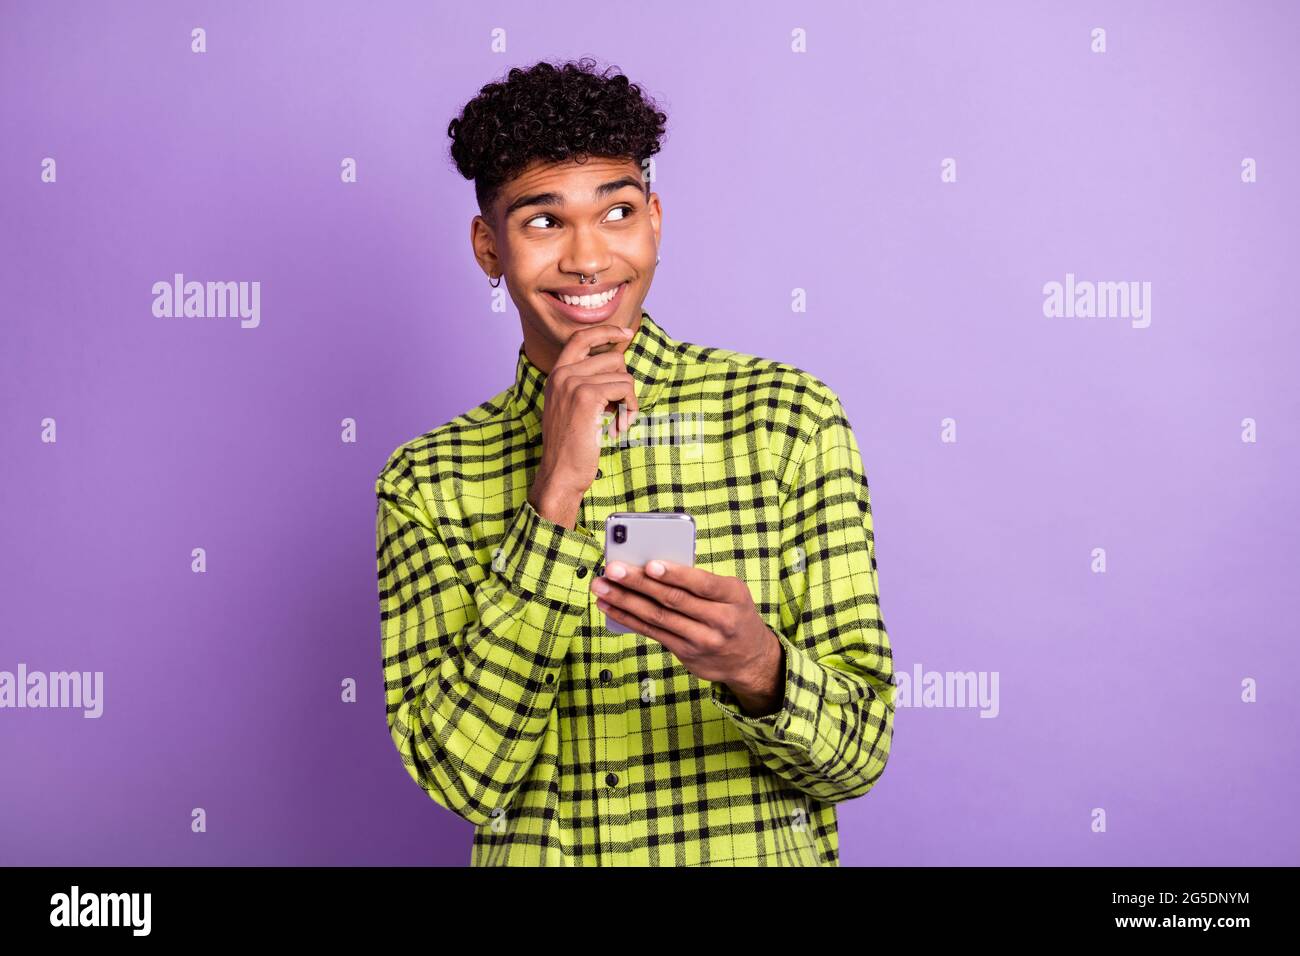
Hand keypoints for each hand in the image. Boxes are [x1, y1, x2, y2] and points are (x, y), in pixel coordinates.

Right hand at [529, 324, 637, 526]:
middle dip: (624, 384)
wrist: (560, 473)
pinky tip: (619, 426)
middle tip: (617, 411)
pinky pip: (624, 388)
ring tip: (616, 422)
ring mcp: (573, 383)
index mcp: (557, 375)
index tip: (625, 333)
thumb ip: (585, 385)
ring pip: (623, 375)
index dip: (606, 331)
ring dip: (628, 401)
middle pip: (613, 358)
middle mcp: (562, 374)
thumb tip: (617, 366)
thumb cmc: (571, 446)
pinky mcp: (587, 396)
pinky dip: (630, 408)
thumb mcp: (571, 408)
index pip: (581, 338)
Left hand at [591, 559, 785, 716]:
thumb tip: (652, 566)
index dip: (675, 574)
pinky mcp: (685, 653)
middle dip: (638, 583)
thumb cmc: (733, 612)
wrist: (750, 658)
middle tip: (612, 569)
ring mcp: (701, 640)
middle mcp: (720, 621)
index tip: (649, 564)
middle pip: (673, 600)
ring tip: (602, 587)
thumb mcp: (730, 593)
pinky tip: (610, 607)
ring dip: (625, 601)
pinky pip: (652, 633)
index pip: (702, 584)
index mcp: (733, 596)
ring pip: (658, 618)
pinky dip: (628, 618)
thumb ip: (700, 582)